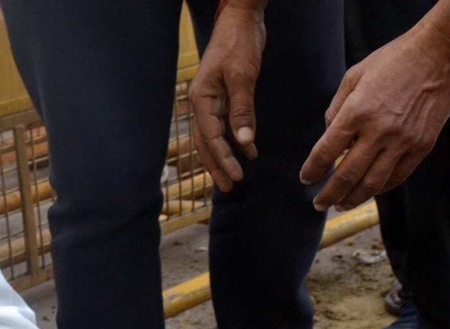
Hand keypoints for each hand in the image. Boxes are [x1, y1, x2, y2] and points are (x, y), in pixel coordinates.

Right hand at [188, 1, 266, 191]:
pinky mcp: (222, 96)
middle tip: (229, 188)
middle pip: (206, 142)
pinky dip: (233, 139)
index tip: (237, 177)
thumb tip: (244, 140)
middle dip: (217, 166)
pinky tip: (248, 149)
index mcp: (202, 99)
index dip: (223, 159)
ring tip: (232, 177)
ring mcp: (210, 100)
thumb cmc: (238, 44)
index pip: (211, 137)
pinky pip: (223, 124)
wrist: (240, 19)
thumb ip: (242, 109)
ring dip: (222, 157)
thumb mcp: (242, 76)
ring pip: (213, 136)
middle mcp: (202, 103)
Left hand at [299, 0, 449, 210]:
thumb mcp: (354, 76)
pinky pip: (397, 177)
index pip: (325, 152)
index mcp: (356, 113)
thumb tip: (329, 137)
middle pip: (347, 175)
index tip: (306, 179)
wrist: (440, 55)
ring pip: (373, 184)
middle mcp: (378, 132)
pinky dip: (380, 188)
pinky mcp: (422, 146)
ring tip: (341, 204)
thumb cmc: (393, 61)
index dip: (312, 170)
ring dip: (353, 198)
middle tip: (319, 204)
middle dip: (329, 194)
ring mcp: (402, 142)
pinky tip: (369, 191)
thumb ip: (337, 109)